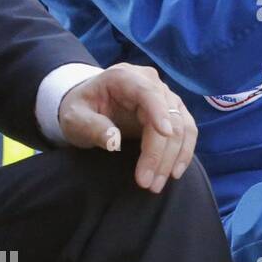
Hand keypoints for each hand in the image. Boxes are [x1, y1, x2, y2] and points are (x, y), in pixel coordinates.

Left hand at [56, 63, 197, 193]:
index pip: (149, 93)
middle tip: (147, 183)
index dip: (159, 112)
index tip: (165, 134)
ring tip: (158, 184)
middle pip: (168, 116)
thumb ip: (91, 126)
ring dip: (175, 157)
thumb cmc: (80, 109)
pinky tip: (173, 172)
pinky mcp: (173, 112)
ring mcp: (166, 97)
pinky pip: (187, 132)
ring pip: (183, 126)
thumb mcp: (74, 118)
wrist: (89, 104)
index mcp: (125, 77)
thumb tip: (114, 141)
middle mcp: (152, 83)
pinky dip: (183, 153)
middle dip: (161, 152)